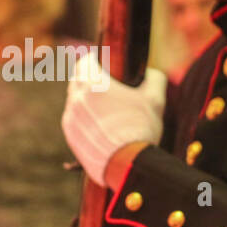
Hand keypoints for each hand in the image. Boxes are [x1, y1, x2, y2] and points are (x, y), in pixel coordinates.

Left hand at [61, 53, 165, 185]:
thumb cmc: (142, 130)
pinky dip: (82, 120)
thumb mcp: (155, 99)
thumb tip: (152, 72)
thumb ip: (154, 78)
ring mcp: (71, 119)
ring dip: (84, 101)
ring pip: (74, 102)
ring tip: (103, 109)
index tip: (101, 64)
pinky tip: (98, 126)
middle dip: (87, 80)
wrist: (128, 165)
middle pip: (76, 81)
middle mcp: (77, 99)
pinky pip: (73, 121)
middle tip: (103, 86)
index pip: (84, 62)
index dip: (93, 61)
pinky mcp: (71, 136)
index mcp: (94, 84)